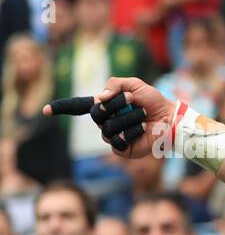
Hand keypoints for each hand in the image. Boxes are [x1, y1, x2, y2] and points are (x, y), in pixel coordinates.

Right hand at [44, 78, 175, 159]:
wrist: (170, 120)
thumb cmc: (153, 102)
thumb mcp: (134, 85)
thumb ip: (115, 84)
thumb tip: (98, 98)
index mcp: (104, 107)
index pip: (77, 107)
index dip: (61, 108)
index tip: (43, 111)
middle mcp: (105, 122)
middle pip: (95, 115)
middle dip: (115, 105)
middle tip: (131, 100)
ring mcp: (112, 137)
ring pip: (108, 128)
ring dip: (129, 118)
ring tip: (143, 116)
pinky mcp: (122, 150)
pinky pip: (118, 141)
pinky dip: (133, 133)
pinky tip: (142, 130)